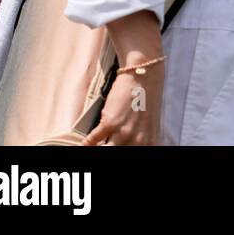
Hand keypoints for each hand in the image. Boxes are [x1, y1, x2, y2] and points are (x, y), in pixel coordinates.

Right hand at [87, 10, 164, 144]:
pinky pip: (92, 140)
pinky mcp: (110, 123)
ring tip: (92, 147)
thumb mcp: (149, 125)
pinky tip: (83, 143)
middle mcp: (138, 141)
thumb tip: (129, 146)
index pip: (136, 158)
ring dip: (97, 149)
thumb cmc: (146, 99)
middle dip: (107, 152)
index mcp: (150, 142)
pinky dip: (86, 143)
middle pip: (118, 156)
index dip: (123, 157)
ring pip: (105, 151)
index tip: (112, 157)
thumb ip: (140, 140)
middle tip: (103, 148)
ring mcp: (124, 133)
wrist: (144, 75)